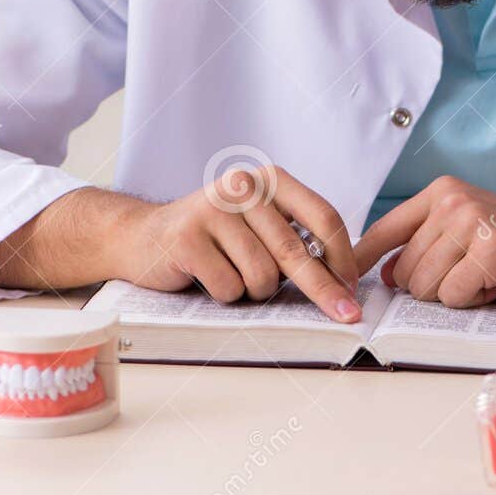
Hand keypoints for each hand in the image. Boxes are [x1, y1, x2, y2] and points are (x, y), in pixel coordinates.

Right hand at [121, 166, 361, 322]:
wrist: (143, 237)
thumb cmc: (214, 239)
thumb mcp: (259, 227)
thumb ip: (296, 241)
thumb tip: (344, 279)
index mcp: (270, 179)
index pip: (322, 216)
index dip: (343, 256)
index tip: (352, 287)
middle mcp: (243, 186)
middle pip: (296, 251)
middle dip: (323, 290)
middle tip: (346, 316)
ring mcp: (213, 209)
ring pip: (262, 276)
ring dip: (254, 291)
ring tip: (232, 275)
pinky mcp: (187, 237)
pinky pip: (229, 287)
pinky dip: (225, 294)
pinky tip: (207, 276)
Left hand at [352, 176, 495, 308]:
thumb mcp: (470, 232)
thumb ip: (424, 245)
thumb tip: (380, 274)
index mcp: (442, 191)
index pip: (381, 232)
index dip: (358, 263)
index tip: (339, 284)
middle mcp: (452, 200)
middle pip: (402, 271)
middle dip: (431, 287)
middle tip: (472, 275)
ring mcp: (472, 223)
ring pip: (425, 287)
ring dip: (455, 295)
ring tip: (489, 276)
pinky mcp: (491, 251)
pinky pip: (453, 297)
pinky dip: (474, 302)